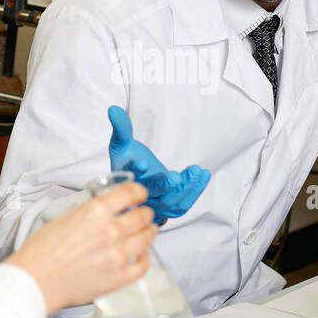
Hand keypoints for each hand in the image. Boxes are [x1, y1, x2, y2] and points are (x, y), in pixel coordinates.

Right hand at [6, 181, 155, 313]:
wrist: (34, 280)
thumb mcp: (65, 217)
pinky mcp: (118, 278)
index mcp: (95, 211)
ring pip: (146, 238)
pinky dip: (145, 258)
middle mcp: (110, 230)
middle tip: (144, 214)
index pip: (130, 193)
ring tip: (147, 231)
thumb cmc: (41, 251)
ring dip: (149, 232)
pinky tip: (141, 255)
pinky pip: (142, 266)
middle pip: (142, 216)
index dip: (139, 192)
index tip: (140, 194)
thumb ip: (91, 212)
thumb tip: (107, 209)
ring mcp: (117, 255)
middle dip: (145, 212)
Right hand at [107, 106, 210, 224]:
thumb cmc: (129, 160)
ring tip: (196, 171)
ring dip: (185, 187)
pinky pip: (183, 203)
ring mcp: (155, 204)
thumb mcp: (123, 143)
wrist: (139, 179)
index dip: (136, 169)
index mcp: (124, 179)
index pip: (128, 176)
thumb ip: (121, 128)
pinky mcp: (169, 208)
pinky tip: (203, 175)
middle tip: (176, 176)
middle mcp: (139, 195)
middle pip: (151, 192)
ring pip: (171, 201)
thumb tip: (114, 109)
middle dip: (164, 184)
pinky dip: (195, 190)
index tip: (143, 162)